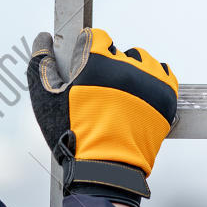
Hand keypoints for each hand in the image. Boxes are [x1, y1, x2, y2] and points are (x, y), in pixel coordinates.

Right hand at [27, 28, 177, 206]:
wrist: (106, 169)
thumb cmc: (73, 136)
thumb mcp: (45, 99)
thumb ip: (40, 63)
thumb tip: (43, 37)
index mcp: (97, 61)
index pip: (96, 37)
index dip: (87, 51)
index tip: (85, 68)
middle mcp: (126, 66)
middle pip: (118, 51)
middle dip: (109, 65)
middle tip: (101, 92)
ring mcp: (150, 81)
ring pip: (142, 60)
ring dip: (133, 70)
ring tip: (122, 94)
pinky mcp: (166, 96)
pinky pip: (164, 74)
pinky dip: (153, 80)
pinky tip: (141, 95)